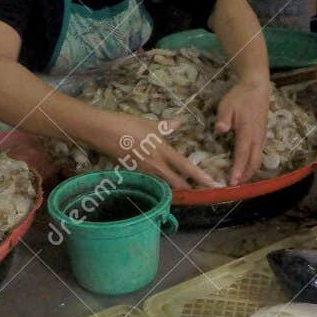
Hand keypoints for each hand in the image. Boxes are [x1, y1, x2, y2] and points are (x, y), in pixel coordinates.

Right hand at [92, 114, 219, 189]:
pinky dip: (159, 183)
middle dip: (190, 190)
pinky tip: (162, 182)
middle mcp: (156, 165)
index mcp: (162, 151)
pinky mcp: (134, 173)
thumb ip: (166, 126)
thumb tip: (179, 123)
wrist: (103, 132)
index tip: (213, 184)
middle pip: (177, 183)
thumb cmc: (126, 124)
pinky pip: (151, 181)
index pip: (186, 167)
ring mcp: (144, 171)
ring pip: (164, 184)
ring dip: (175, 188)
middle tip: (202, 193)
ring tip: (185, 190)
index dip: (200, 177)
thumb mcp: (149, 123)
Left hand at [215, 76, 270, 184]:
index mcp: (247, 132)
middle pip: (253, 162)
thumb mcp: (227, 105)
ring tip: (240, 180)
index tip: (233, 182)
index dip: (237, 169)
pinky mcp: (262, 136)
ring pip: (257, 159)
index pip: (242, 155)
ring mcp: (261, 137)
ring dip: (249, 171)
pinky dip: (252, 164)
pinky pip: (259, 154)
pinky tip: (246, 167)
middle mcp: (256, 138)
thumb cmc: (240, 97)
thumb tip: (220, 129)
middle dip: (245, 176)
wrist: (257, 88)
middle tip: (235, 186)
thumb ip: (223, 118)